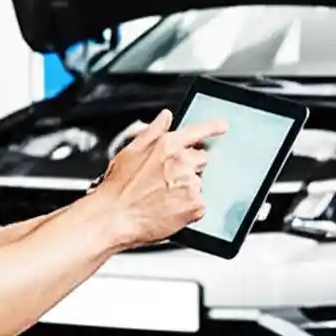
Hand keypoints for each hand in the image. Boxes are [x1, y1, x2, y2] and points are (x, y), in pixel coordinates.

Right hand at [93, 109, 227, 249]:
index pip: (197, 131)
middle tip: (166, 180)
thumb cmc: (117, 188)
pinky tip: (170, 209)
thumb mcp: (130, 151)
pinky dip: (189, 208)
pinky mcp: (195, 206)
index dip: (212, 127)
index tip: (223, 125)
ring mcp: (191, 184)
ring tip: (163, 197)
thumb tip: (165, 117)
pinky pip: (200, 204)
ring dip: (187, 189)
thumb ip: (153, 131)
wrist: (113, 219)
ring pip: (199, 183)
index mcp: (167, 145)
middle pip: (201, 159)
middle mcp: (182, 162)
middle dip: (189, 168)